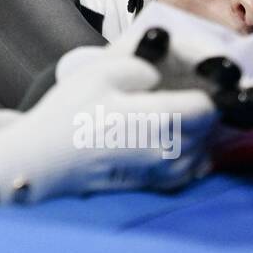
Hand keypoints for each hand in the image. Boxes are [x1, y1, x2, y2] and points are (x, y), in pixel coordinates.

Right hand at [0, 44, 217, 203]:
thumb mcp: (100, 72)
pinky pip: (190, 168)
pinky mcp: (154, 186)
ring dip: (197, 130)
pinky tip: (167, 138)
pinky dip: (188, 151)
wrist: (42, 161)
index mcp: (161, 119)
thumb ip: (142, 66)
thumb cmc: (68, 114)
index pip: (209, 106)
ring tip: (173, 113)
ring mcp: (164, 173)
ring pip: (203, 148)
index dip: (207, 88)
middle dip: (203, 108)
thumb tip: (160, 76)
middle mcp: (171, 151)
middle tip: (183, 89)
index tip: (194, 77)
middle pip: (210, 128)